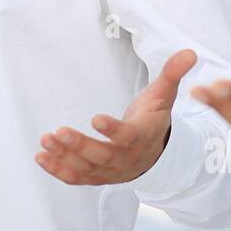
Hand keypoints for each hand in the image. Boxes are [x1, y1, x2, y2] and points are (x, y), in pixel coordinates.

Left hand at [35, 49, 196, 184]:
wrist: (156, 152)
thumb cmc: (154, 118)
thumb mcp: (164, 95)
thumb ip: (173, 74)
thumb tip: (190, 52)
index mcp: (142, 136)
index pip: (128, 137)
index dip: (113, 130)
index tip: (95, 118)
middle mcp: (126, 158)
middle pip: (103, 156)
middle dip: (80, 145)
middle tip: (60, 131)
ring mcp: (111, 171)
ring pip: (87, 168)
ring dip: (64, 156)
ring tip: (45, 140)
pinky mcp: (97, 176)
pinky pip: (77, 178)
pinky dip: (58, 170)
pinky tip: (41, 156)